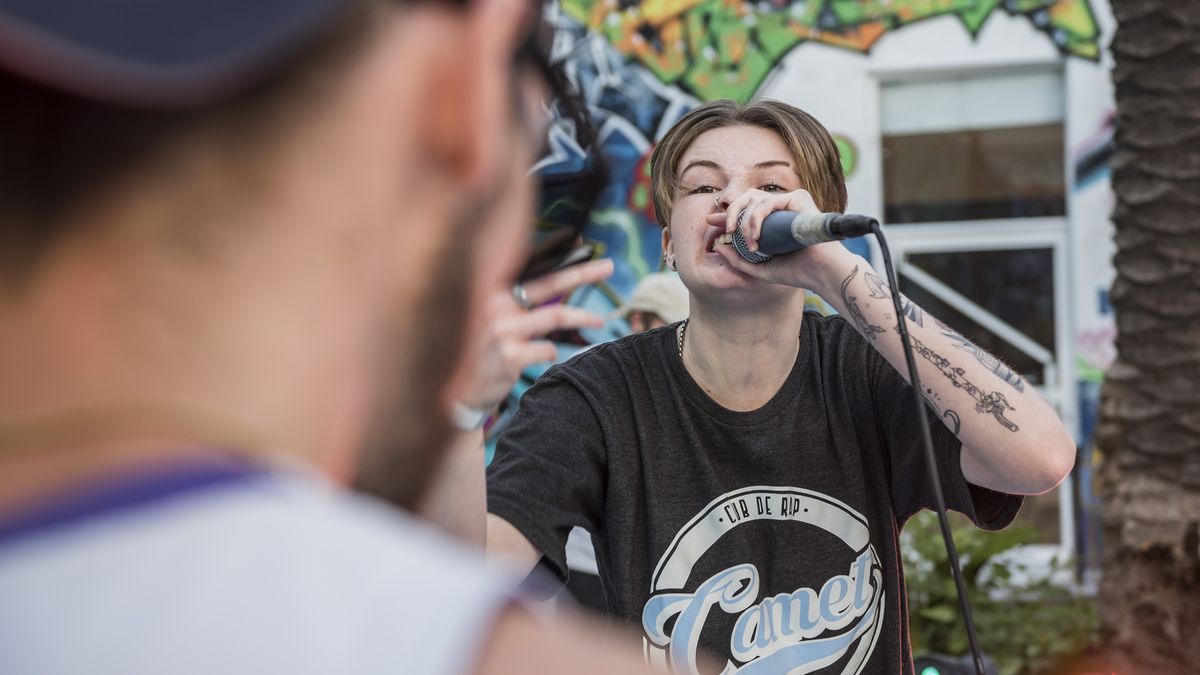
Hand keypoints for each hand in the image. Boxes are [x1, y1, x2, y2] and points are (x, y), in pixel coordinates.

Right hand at [460, 258, 613, 411]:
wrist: (463, 392)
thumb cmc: (486, 353)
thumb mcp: (500, 321)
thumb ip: (524, 304)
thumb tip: (558, 281)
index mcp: (495, 292)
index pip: (533, 269)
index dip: (559, 258)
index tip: (584, 245)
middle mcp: (495, 304)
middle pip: (549, 283)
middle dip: (582, 273)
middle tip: (610, 266)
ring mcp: (501, 330)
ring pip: (554, 316)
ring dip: (582, 316)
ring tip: (601, 319)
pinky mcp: (508, 355)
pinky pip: (547, 349)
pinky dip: (551, 352)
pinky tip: (544, 356)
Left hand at [706, 187, 855, 291]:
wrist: (820, 272)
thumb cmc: (796, 271)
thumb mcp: (759, 268)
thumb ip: (738, 259)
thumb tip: (718, 246)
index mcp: (773, 220)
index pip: (745, 210)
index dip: (727, 214)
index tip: (710, 221)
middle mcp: (780, 208)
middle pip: (746, 198)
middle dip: (731, 212)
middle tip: (727, 231)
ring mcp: (789, 201)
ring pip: (754, 199)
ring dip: (745, 223)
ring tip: (751, 243)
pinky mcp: (798, 197)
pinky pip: (767, 202)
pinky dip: (756, 219)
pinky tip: (757, 237)